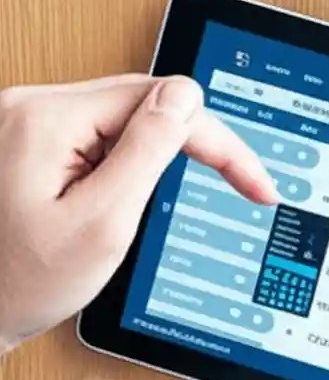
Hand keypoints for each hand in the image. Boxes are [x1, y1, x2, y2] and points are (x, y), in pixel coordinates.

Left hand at [0, 75, 277, 351]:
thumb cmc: (20, 282)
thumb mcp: (101, 222)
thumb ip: (147, 150)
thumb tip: (186, 97)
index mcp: (45, 118)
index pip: (162, 101)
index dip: (217, 142)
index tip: (254, 183)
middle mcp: (30, 105)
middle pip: (146, 101)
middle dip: (197, 143)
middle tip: (245, 186)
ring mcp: (26, 119)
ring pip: (127, 116)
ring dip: (160, 154)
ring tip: (164, 201)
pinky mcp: (29, 137)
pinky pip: (100, 131)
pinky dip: (129, 159)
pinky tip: (133, 189)